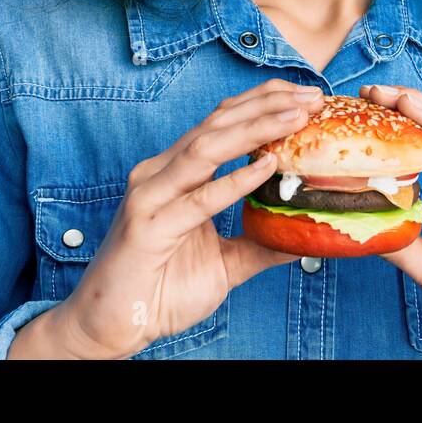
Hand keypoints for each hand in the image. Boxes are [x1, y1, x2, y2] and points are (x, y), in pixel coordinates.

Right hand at [45, 79, 322, 358]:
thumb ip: (260, 244)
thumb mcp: (224, 264)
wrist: (111, 326)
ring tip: (294, 118)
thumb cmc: (160, 291)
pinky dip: (233, 182)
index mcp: (174, 172)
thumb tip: (304, 236)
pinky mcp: (147, 226)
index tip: (304, 96)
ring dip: (254, 129)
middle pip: (216, 124)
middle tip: (309, 97)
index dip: (262, 102)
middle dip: (266, 105)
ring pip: (205, 149)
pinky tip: (265, 168)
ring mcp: (149, 196)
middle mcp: (159, 174)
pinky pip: (197, 200)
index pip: (220, 121)